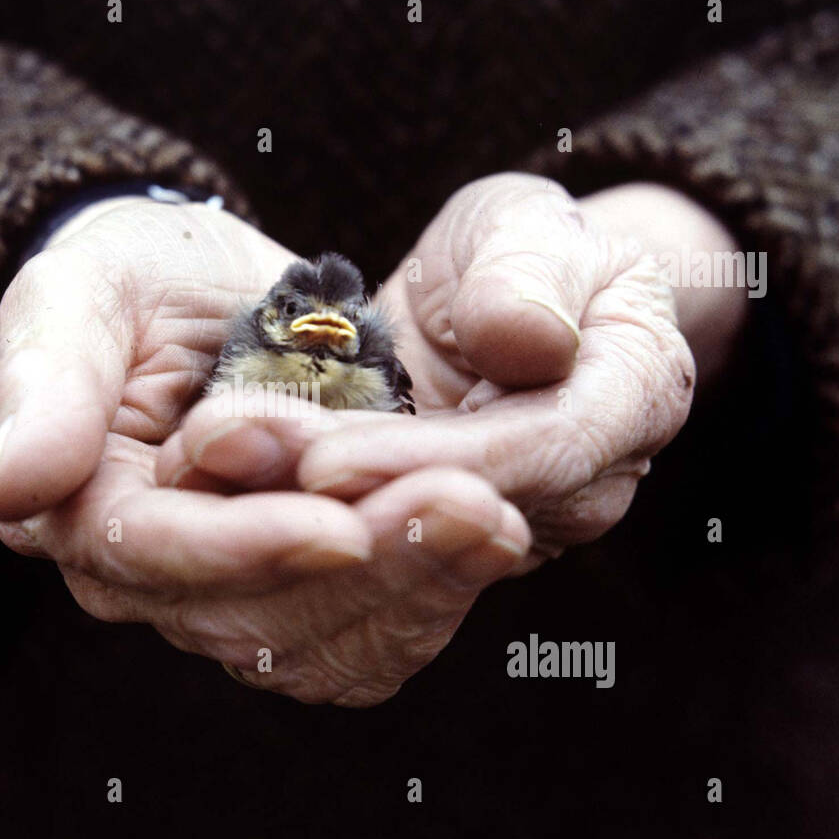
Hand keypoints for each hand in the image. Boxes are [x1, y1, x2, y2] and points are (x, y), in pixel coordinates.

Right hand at [0, 197, 530, 706]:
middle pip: (251, 616)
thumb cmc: (136, 275)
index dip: (244, 547)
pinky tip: (486, 544)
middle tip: (470, 509)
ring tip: (495, 520)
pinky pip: (363, 642)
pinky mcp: (298, 601)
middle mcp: (148, 578)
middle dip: (363, 569)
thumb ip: (46, 381)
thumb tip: (4, 489)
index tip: (336, 526)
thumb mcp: (81, 291)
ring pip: (318, 645)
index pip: (153, 553)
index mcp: (79, 506)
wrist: (209, 291)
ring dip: (413, 589)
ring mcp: (226, 598)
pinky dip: (429, 602)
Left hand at [162, 175, 735, 571]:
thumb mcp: (535, 223)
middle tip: (233, 466)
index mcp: (629, 398)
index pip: (535, 456)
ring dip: (294, 557)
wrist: (505, 304)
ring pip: (400, 600)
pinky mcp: (435, 563)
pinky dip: (281, 583)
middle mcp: (577, 493)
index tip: (325, 458)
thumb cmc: (525, 252)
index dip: (425, 464)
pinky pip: (362, 616)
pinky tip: (211, 524)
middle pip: (458, 539)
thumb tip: (524, 338)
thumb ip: (531, 272)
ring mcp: (505, 538)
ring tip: (209, 480)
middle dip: (340, 515)